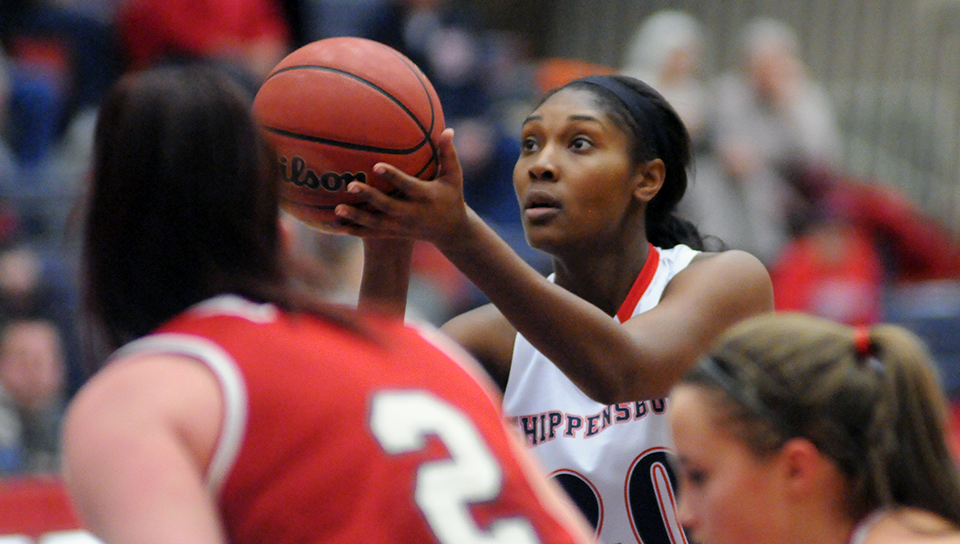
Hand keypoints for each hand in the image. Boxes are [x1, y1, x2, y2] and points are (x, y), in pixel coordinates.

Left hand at [331, 128, 470, 248]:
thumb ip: (448, 153)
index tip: (376, 165)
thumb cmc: (452, 197)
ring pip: (377, 223)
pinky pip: (373, 234)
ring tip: (337, 208)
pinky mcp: (395, 234)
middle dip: (369, 197)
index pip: (407, 186)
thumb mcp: (454, 177)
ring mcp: (402, 226)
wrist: (451, 231)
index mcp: (426, 197)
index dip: (393, 176)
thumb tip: (448, 129)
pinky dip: (356, 231)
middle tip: (351, 184)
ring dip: (357, 217)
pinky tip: (337, 226)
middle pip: (388, 206)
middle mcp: (412, 213)